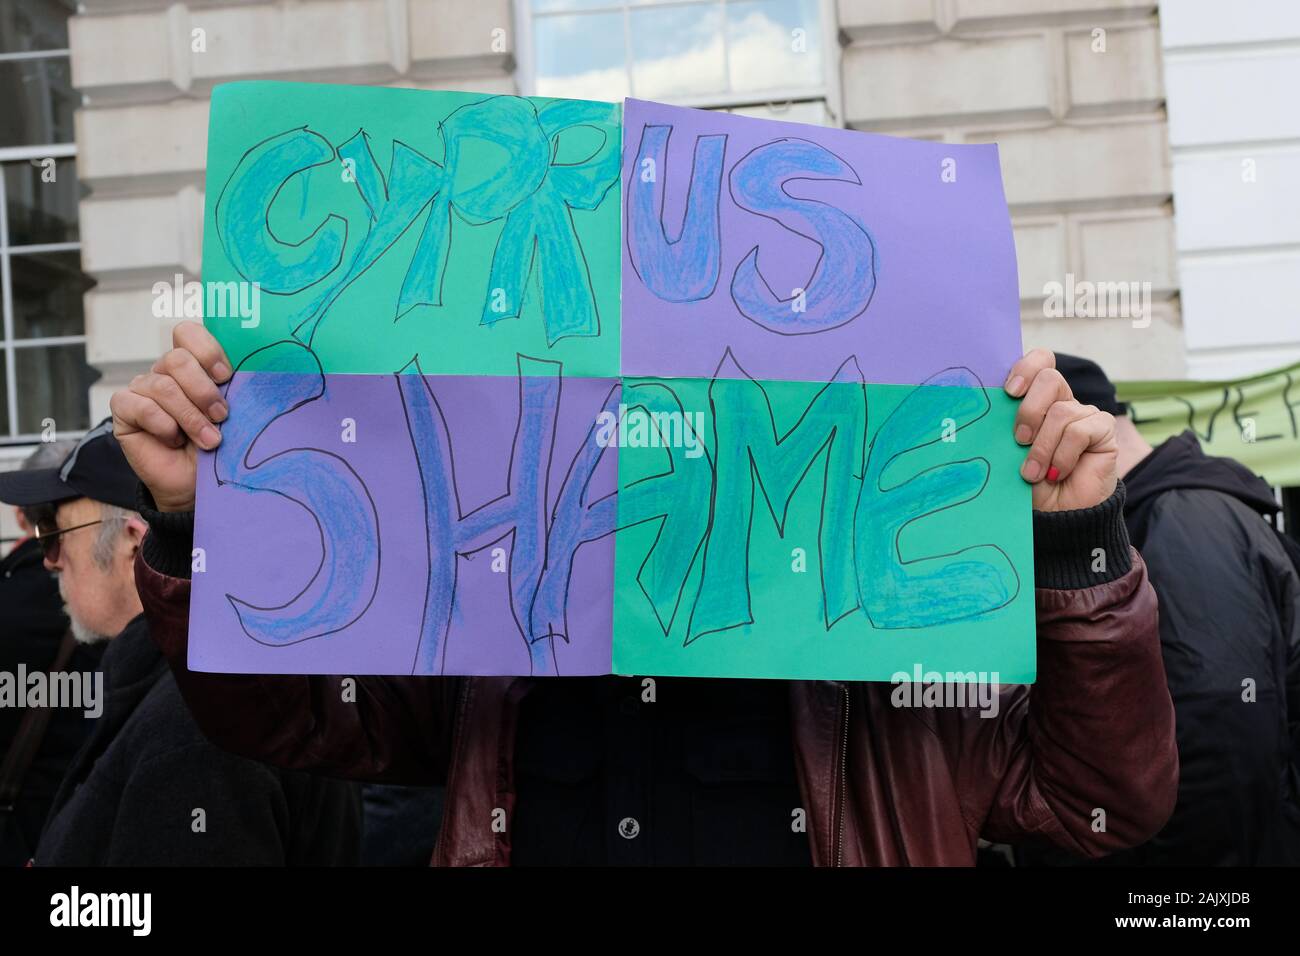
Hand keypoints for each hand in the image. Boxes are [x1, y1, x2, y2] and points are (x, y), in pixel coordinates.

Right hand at [109, 321, 231, 512]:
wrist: (194, 484)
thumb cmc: (216, 446)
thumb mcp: (231, 414)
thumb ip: (232, 389)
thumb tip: (251, 373)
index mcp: (192, 365)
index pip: (188, 333)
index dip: (207, 350)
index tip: (227, 376)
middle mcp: (164, 372)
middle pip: (177, 359)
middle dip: (204, 390)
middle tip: (222, 416)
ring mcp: (142, 389)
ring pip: (163, 386)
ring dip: (191, 416)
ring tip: (210, 440)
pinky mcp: (124, 409)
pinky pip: (141, 406)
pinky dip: (163, 425)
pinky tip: (173, 440)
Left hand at [1004, 348, 1117, 511]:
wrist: (1058, 515)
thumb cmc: (1031, 482)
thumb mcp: (1010, 451)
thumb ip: (1006, 426)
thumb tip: (987, 405)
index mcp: (1038, 401)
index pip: (1040, 362)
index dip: (1026, 368)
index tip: (1009, 392)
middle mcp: (1063, 402)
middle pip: (1049, 378)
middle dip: (1028, 410)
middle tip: (1019, 440)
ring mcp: (1084, 415)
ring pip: (1061, 411)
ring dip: (1042, 447)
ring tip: (1034, 472)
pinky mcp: (1103, 430)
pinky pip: (1080, 431)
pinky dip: (1063, 455)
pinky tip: (1059, 473)